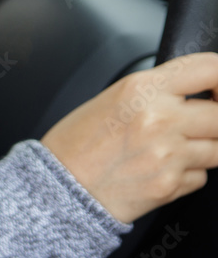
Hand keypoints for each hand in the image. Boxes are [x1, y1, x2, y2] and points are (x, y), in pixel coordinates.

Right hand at [41, 52, 217, 223]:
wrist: (56, 188)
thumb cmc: (75, 145)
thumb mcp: (111, 98)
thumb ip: (157, 91)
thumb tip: (198, 93)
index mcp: (141, 89)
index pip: (210, 69)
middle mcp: (159, 118)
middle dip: (214, 121)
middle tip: (199, 126)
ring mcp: (168, 154)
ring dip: (204, 150)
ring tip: (172, 152)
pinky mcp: (170, 185)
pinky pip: (201, 177)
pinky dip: (188, 175)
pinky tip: (159, 171)